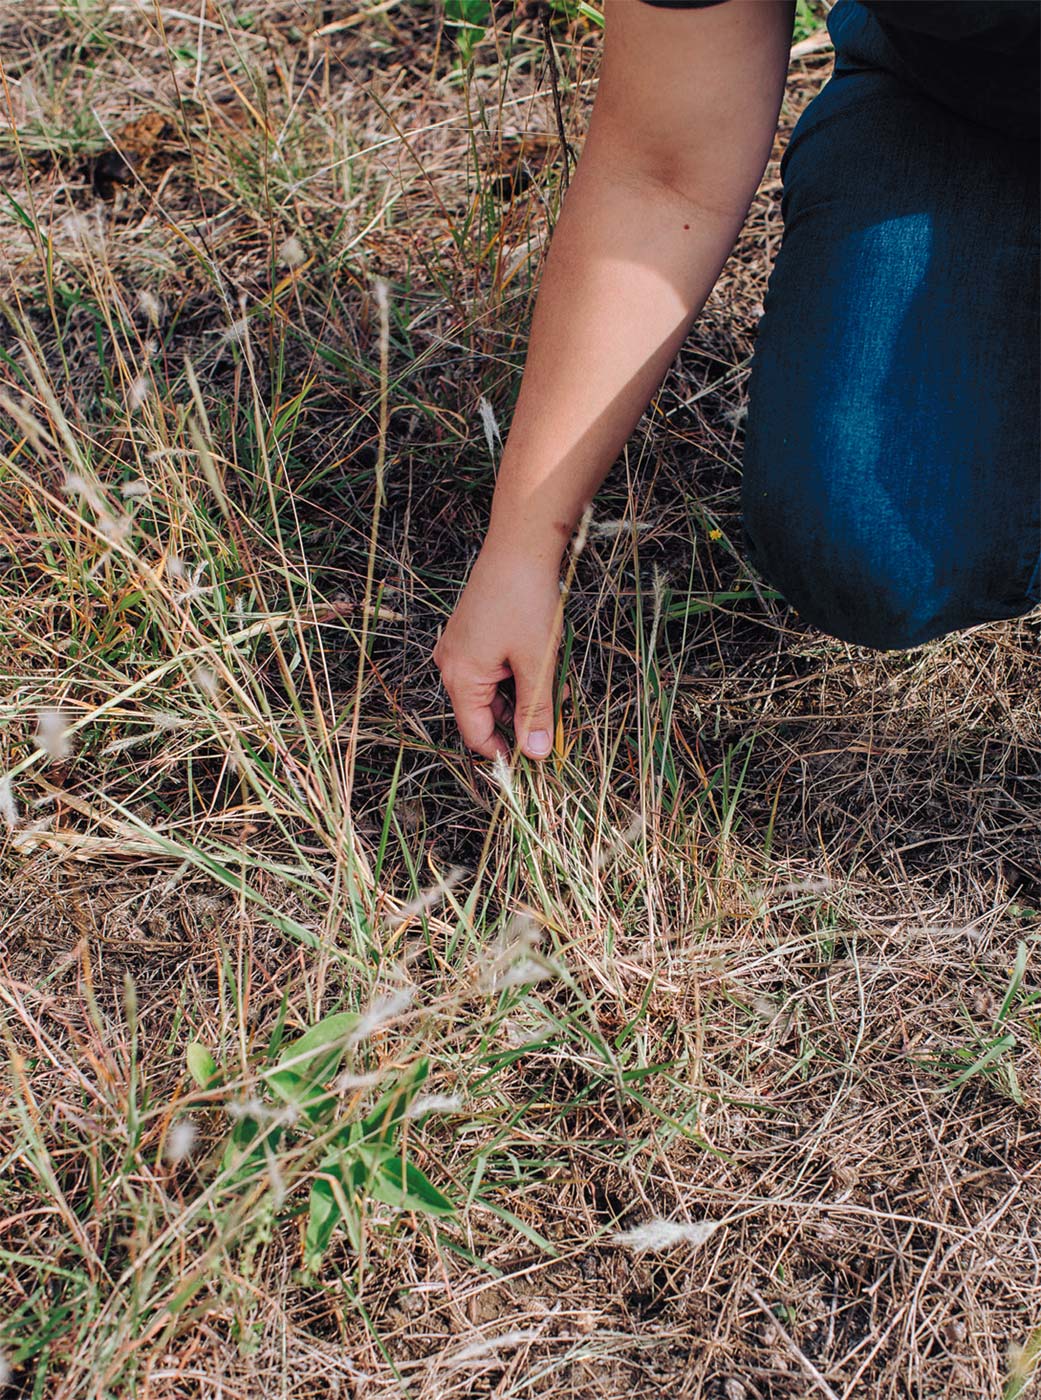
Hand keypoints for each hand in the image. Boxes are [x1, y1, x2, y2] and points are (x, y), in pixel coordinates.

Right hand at [433, 546, 563, 760]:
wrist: (519, 546)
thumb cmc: (525, 602)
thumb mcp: (537, 663)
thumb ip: (535, 712)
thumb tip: (536, 753)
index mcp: (459, 677)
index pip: (475, 734)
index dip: (505, 752)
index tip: (535, 758)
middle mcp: (450, 664)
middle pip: (485, 711)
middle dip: (522, 716)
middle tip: (558, 712)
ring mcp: (458, 646)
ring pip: (493, 688)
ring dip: (524, 692)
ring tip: (558, 681)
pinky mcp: (471, 632)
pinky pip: (493, 666)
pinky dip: (518, 671)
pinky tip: (544, 661)